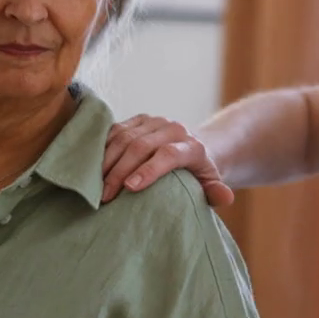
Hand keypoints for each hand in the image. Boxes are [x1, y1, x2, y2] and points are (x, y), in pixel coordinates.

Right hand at [102, 115, 235, 208]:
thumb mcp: (211, 185)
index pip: (168, 154)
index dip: (149, 170)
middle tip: (105, 197)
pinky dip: (102, 148)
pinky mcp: (138, 119)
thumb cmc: (200, 175)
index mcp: (193, 146)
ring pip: (124, 137)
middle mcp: (173, 128)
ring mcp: (154, 121)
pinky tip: (93, 168)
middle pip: (140, 146)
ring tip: (95, 186)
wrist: (195, 148)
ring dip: (106, 161)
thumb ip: (216, 192)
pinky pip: (115, 130)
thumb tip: (225, 198)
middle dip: (120, 172)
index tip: (130, 188)